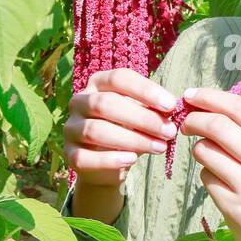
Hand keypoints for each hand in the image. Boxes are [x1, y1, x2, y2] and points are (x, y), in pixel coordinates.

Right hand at [63, 68, 178, 190]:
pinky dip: (110, 160)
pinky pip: (85, 157)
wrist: (108, 163)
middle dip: (142, 118)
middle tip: (169, 131)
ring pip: (96, 131)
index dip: (145, 90)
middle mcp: (79, 101)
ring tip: (159, 147)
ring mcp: (70, 128)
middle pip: (106, 104)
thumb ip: (152, 108)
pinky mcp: (69, 154)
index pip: (119, 78)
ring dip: (132, 140)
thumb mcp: (140, 114)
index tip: (171, 105)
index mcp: (97, 83)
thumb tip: (171, 109)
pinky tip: (132, 160)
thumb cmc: (128, 129)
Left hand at [179, 87, 240, 240]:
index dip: (211, 97)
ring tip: (211, 157)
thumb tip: (217, 108)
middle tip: (185, 123)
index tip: (191, 96)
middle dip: (194, 119)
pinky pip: (206, 179)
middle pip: (218, 126)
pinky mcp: (235, 209)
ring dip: (200, 149)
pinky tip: (222, 184)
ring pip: (206, 152)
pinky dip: (207, 175)